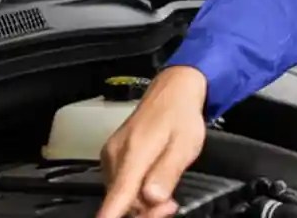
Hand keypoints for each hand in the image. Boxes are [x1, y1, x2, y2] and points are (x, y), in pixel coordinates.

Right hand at [96, 66, 208, 217]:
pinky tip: (153, 186)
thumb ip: (167, 173)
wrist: (172, 91)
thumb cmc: (179, 114)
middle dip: (145, 210)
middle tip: (171, 205)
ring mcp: (111, 155)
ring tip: (166, 194)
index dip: (111, 215)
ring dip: (141, 203)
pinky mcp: (112, 156)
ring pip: (121, 194)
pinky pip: (121, 184)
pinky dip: (135, 191)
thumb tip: (152, 198)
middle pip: (122, 200)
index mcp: (133, 153)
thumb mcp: (185, 145)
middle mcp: (115, 155)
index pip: (117, 195)